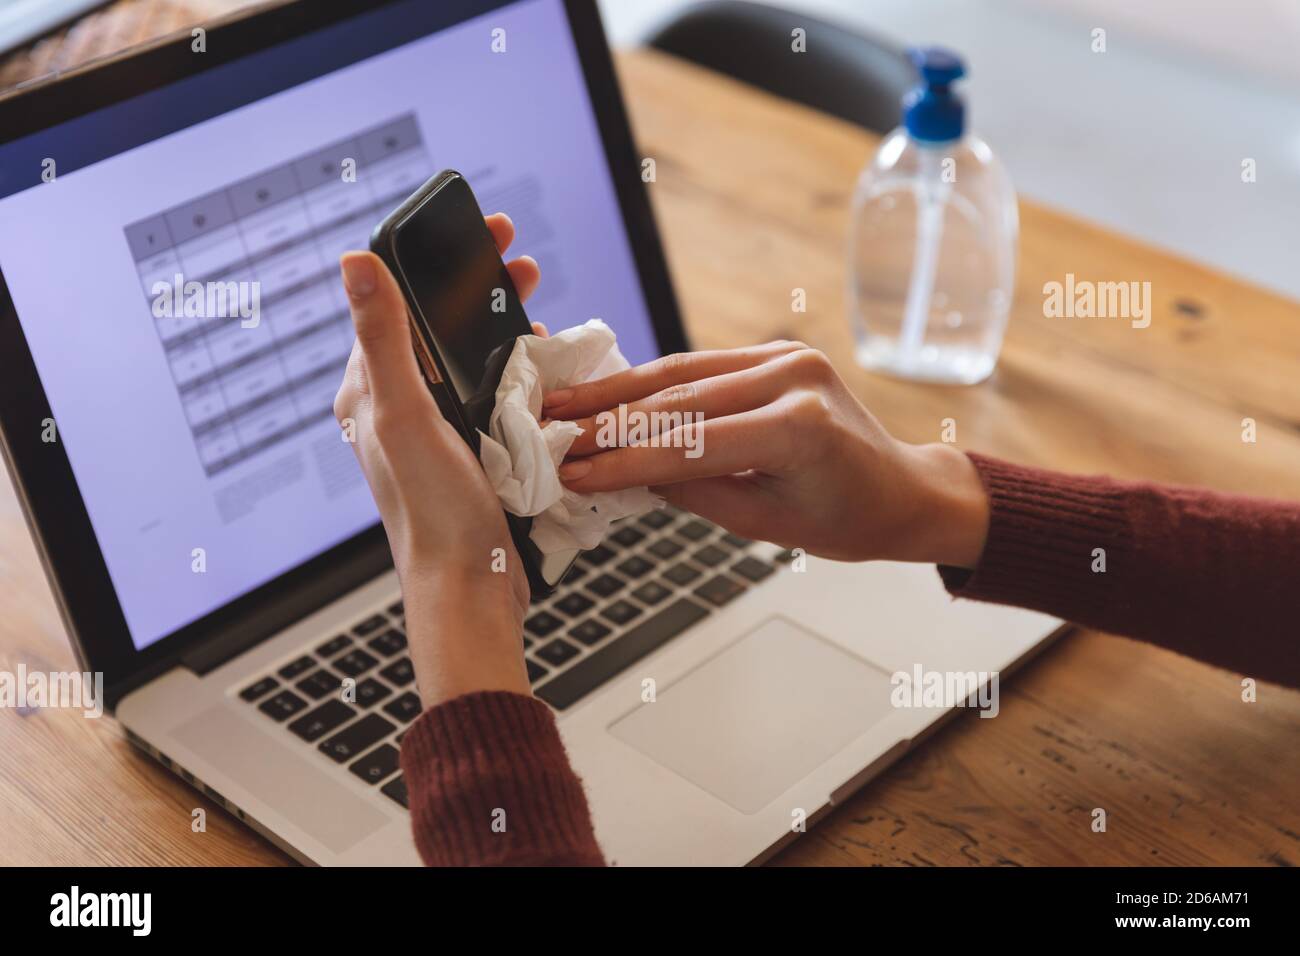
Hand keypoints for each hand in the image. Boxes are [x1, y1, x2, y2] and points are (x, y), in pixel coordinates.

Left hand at [334, 213, 541, 706]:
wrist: (469, 586)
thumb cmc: (433, 509)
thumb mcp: (407, 416)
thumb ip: (384, 339)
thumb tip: (355, 262)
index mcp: (369, 391)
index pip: (393, 303)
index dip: (432, 259)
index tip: (479, 230)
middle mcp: (396, 406)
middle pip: (434, 325)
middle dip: (475, 286)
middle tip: (519, 259)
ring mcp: (432, 429)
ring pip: (465, 358)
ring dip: (497, 325)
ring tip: (533, 307)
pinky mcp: (467, 451)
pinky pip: (489, 393)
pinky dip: (515, 370)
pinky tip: (541, 365)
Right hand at [545, 342, 990, 567]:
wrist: (901, 487)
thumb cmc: (847, 518)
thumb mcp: (765, 524)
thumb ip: (693, 492)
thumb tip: (621, 473)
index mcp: (798, 427)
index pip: (688, 444)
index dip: (622, 461)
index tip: (572, 473)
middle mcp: (792, 377)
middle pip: (677, 400)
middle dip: (607, 421)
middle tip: (549, 434)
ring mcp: (784, 356)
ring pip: (680, 372)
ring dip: (617, 390)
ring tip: (562, 406)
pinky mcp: (775, 351)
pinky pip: (700, 366)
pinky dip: (651, 381)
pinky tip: (607, 392)